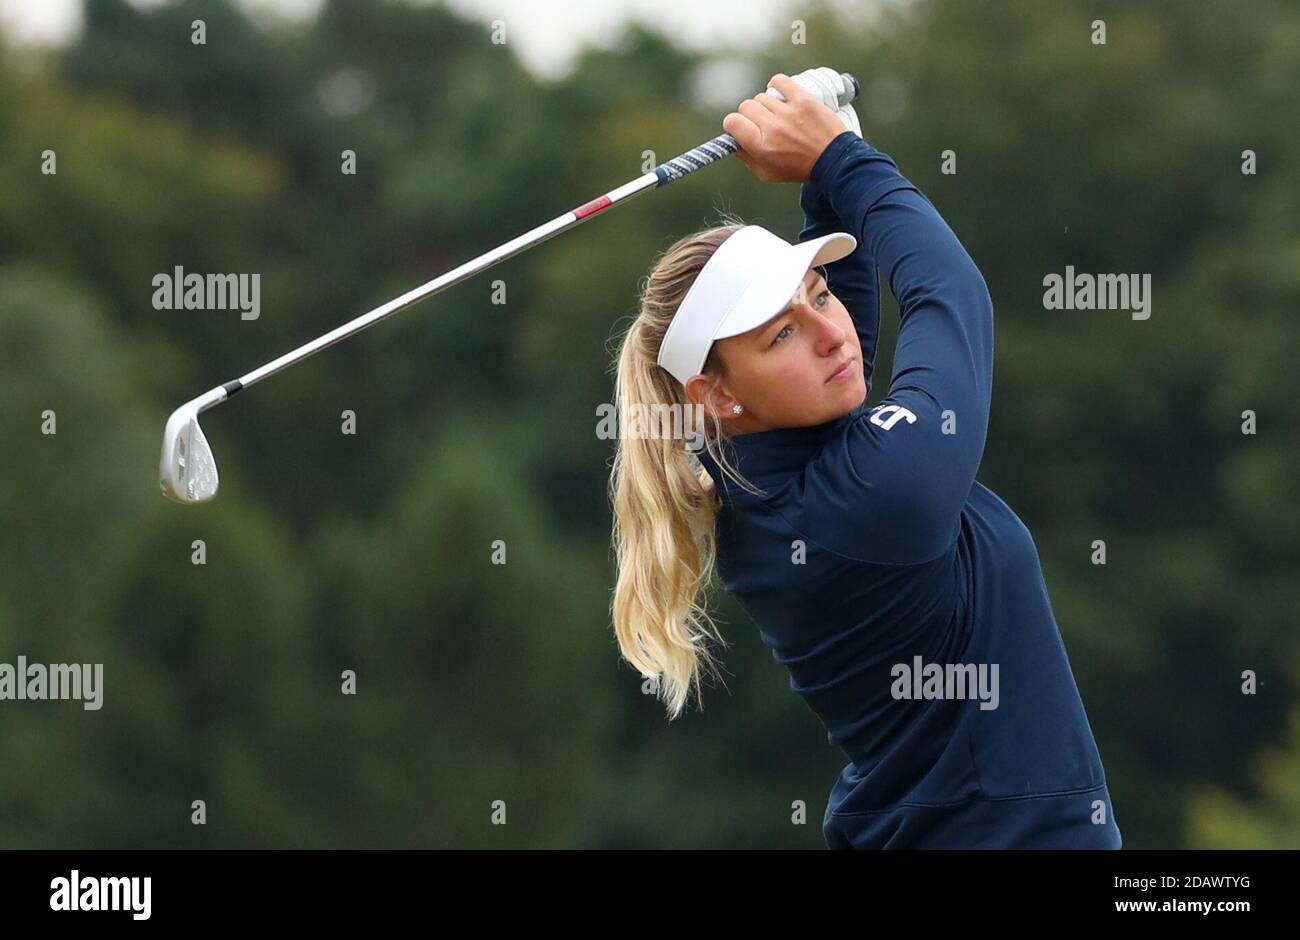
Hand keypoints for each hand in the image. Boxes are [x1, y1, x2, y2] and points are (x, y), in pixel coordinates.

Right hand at [722, 74, 847, 182]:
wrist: (833, 160)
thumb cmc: (798, 169)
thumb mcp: (767, 173)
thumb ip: (746, 158)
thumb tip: (732, 141)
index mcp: (761, 147)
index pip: (732, 122)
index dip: (733, 124)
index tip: (740, 127)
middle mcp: (773, 128)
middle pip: (746, 107)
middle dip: (750, 115)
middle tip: (762, 122)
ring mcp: (788, 112)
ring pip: (762, 97)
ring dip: (766, 105)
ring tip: (778, 114)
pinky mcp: (803, 99)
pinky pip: (780, 81)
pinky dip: (776, 84)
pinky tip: (779, 92)